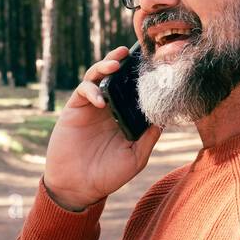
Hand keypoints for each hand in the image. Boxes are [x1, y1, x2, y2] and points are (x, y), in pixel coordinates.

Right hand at [42, 46, 163, 210]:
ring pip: (98, 77)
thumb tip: (164, 118)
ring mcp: (91, 107)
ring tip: (115, 63)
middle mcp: (109, 108)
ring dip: (106, 66)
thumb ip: (148, 138)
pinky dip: (91, 89)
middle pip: (116, 77)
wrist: (77, 187)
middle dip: (123, 62)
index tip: (153, 65)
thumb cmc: (108, 176)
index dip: (140, 78)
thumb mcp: (135, 158)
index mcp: (124, 117)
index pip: (134, 90)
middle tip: (131, 52)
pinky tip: (100, 100)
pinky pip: (83, 90)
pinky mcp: (75, 109)